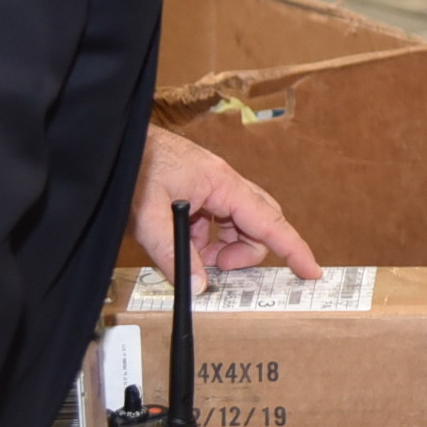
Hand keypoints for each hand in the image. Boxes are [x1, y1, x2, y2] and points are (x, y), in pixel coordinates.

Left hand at [135, 127, 322, 285]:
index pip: (270, 221)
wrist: (115, 140)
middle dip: (247, 252)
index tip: (312, 271)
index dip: (294, 248)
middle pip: (259, 223)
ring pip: (238, 224)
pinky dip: (206, 239)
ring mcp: (212, 185)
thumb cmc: (133, 167)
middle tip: (220, 270)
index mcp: (222, 183)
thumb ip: (174, 255)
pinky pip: (217, 220)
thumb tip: (201, 286)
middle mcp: (224, 182)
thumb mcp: (147, 218)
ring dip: (223, 248)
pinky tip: (182, 243)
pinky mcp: (199, 189)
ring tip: (193, 258)